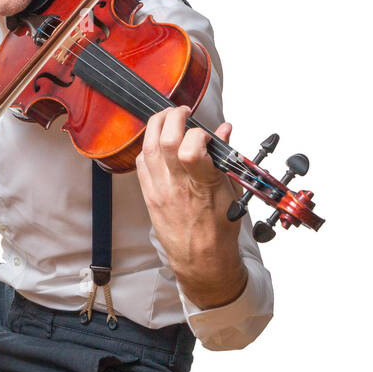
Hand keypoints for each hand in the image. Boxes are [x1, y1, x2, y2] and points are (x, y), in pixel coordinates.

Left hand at [134, 105, 247, 309]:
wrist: (200, 258)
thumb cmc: (219, 228)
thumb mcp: (232, 191)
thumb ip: (225, 158)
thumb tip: (224, 130)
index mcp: (203, 185)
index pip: (192, 150)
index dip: (199, 133)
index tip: (206, 133)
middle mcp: (178, 185)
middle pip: (165, 141)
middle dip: (173, 117)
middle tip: (183, 113)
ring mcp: (160, 190)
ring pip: (148, 148)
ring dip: (156, 125)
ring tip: (168, 119)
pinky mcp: (148, 195)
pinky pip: (140, 163)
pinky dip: (147, 147)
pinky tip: (157, 143)